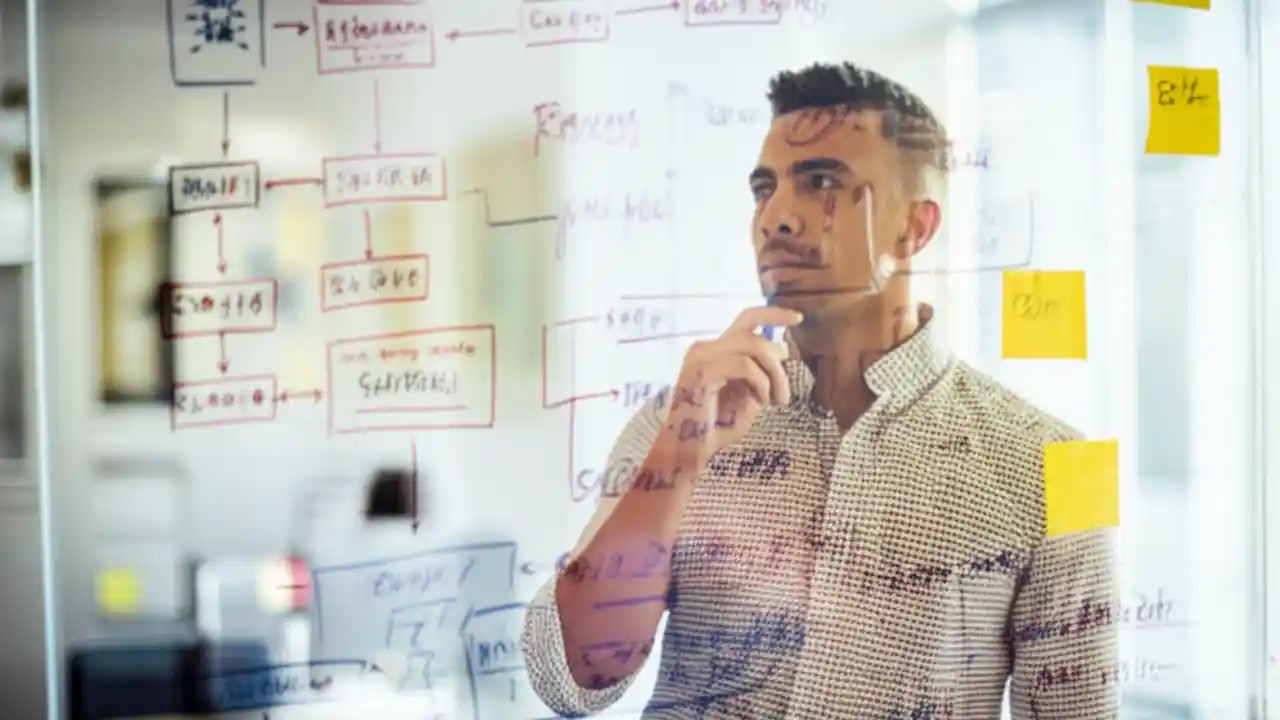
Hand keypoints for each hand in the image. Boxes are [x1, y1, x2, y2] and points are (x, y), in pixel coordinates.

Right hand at [661, 306, 802, 466]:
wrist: (688, 452)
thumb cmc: (715, 428)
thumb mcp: (746, 395)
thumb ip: (760, 373)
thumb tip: (782, 351)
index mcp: (714, 351)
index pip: (747, 320)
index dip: (773, 315)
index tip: (798, 319)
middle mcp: (704, 348)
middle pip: (752, 331)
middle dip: (777, 359)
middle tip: (785, 395)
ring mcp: (701, 357)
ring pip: (753, 346)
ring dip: (774, 375)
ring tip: (777, 401)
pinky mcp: (702, 371)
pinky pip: (744, 365)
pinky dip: (761, 384)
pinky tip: (761, 403)